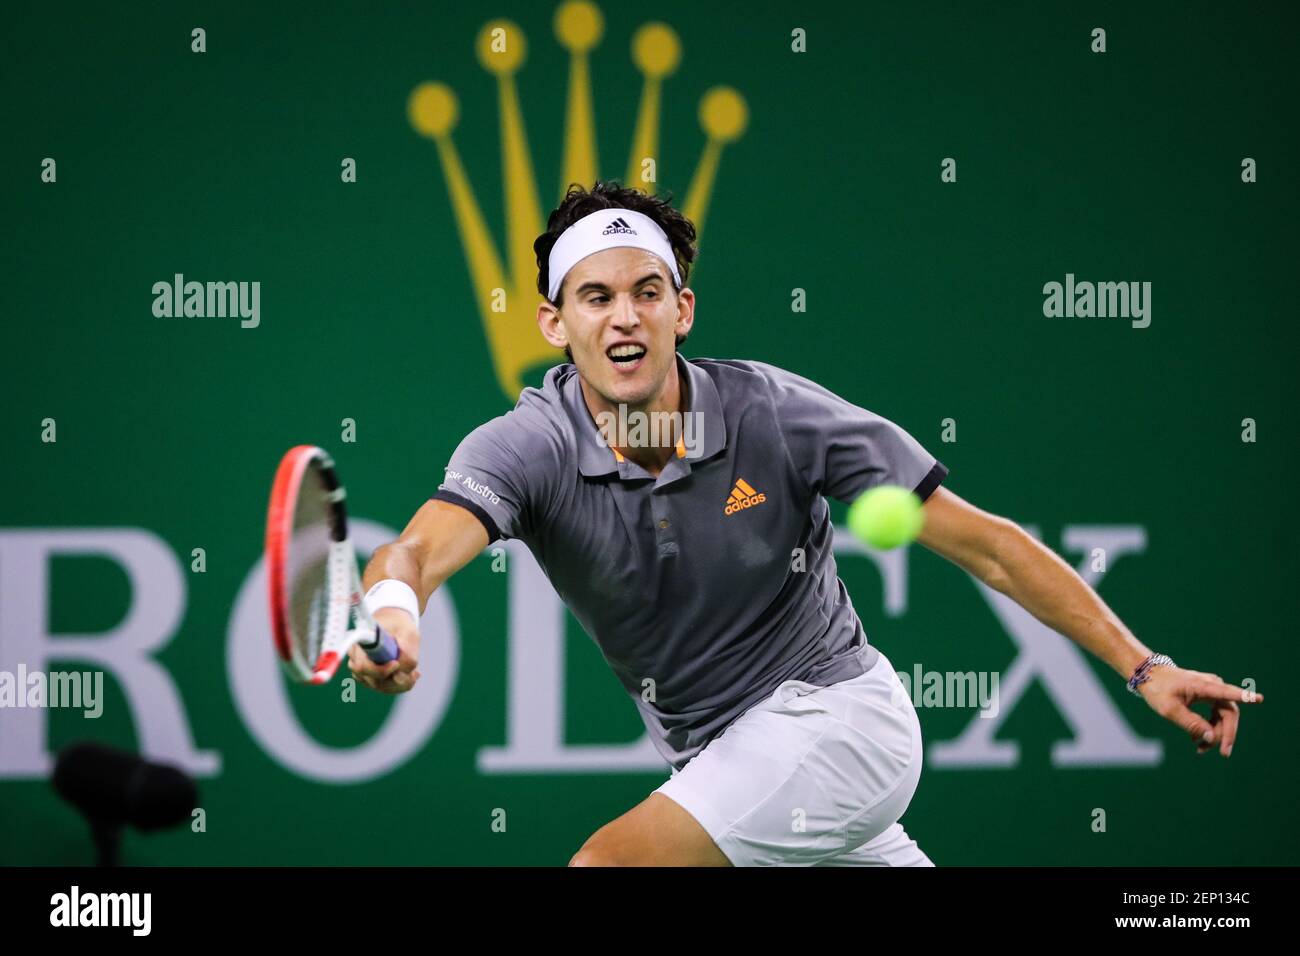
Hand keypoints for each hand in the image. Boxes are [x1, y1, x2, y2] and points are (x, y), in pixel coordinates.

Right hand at [347, 607, 420, 693]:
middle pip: (371, 680)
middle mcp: (356, 658)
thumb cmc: (400, 626)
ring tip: (414, 673)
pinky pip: (384, 687)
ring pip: (379, 686)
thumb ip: (407, 654)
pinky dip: (399, 684)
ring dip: (399, 683)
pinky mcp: (370, 677)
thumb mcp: (409, 634)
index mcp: (360, 643)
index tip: (396, 664)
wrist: (396, 625)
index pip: (362, 666)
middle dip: (394, 679)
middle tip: (413, 672)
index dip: (379, 670)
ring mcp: (361, 670)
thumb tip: (399, 676)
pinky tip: (411, 675)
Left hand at [1137, 666, 1262, 756]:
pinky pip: (1214, 715)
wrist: (1146, 675)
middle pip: (1229, 713)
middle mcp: (1211, 686)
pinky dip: (1208, 728)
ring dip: (1215, 734)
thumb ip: (1191, 724)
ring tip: (1200, 749)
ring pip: (1222, 716)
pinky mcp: (1206, 696)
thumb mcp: (1170, 710)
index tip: (1258, 699)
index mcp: (1203, 686)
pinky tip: (1196, 739)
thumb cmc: (1157, 688)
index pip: (1228, 693)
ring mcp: (1210, 691)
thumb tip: (1212, 738)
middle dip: (1226, 734)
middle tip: (1223, 753)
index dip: (1244, 697)